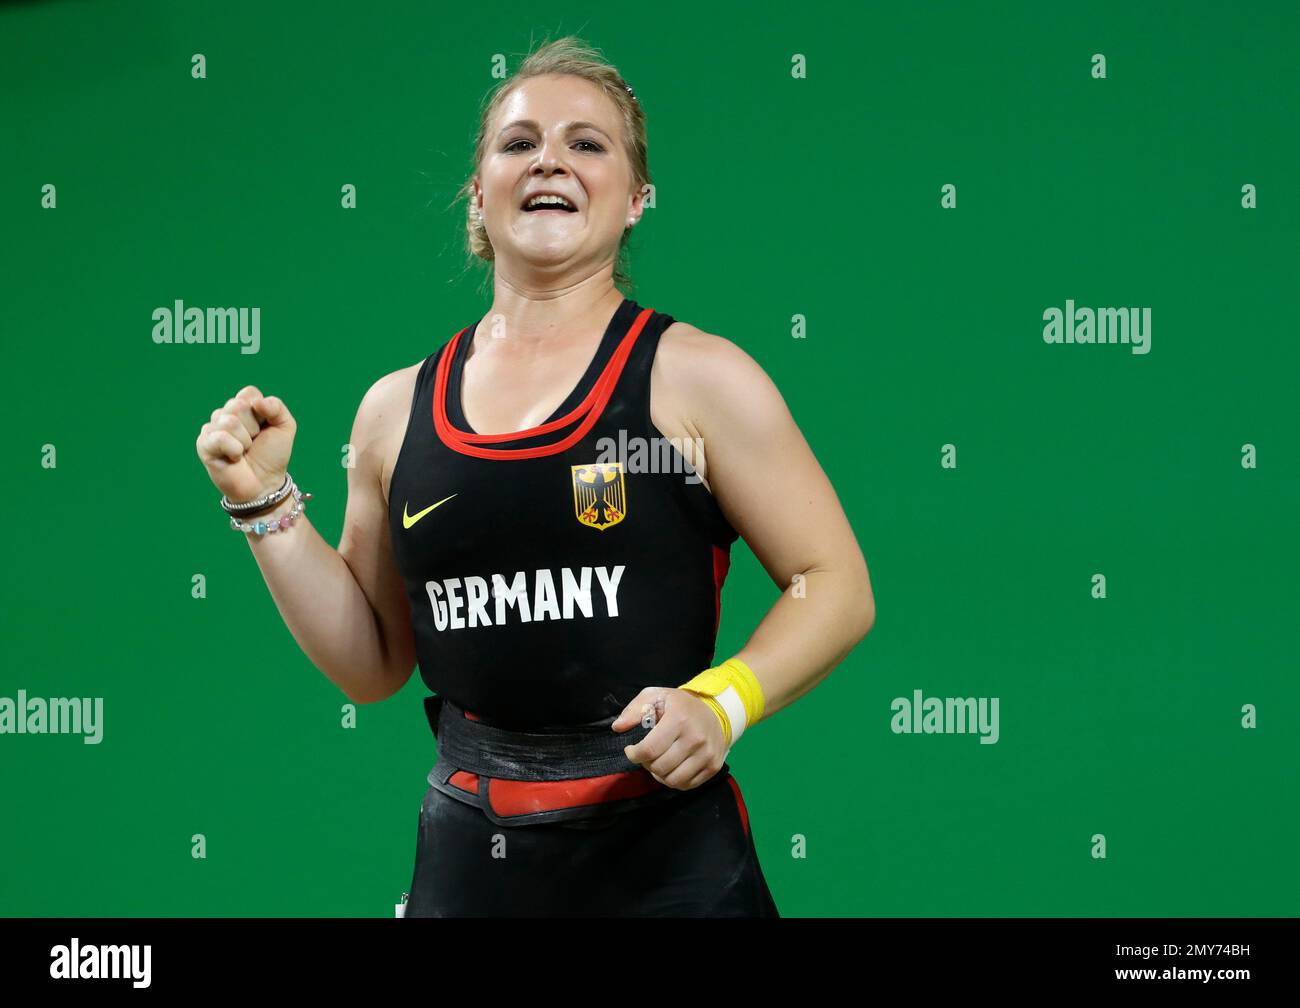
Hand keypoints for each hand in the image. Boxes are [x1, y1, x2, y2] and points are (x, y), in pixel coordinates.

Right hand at [196, 385, 296, 502]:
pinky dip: (234, 450)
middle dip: (254, 427)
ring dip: (245, 441)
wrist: (265, 483)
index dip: (262, 412)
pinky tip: (234, 458)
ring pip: (229, 421)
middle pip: (238, 405)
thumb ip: (277, 407)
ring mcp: (212, 428)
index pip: (249, 393)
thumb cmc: (272, 455)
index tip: (265, 428)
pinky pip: (220, 437)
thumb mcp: (285, 427)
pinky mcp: (204, 444)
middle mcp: (226, 414)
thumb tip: (258, 402)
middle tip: (254, 443)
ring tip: (244, 451)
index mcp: (244, 407)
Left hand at [611, 687, 726, 790]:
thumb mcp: (655, 697)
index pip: (650, 750)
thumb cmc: (680, 705)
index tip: (631, 750)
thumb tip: (617, 727)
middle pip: (660, 767)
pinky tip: (671, 768)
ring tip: (658, 762)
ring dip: (659, 775)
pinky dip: (674, 781)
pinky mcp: (713, 766)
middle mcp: (695, 739)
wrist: (717, 712)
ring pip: (673, 780)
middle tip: (646, 755)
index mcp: (679, 720)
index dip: (634, 755)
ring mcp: (706, 754)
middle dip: (646, 764)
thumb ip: (634, 710)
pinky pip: (686, 785)